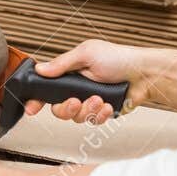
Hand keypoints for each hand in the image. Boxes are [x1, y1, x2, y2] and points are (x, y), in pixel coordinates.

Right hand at [23, 40, 150, 123]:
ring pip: (75, 118)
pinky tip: (107, 105)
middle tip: (76, 101)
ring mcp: (89, 101)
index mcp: (70, 73)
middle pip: (59, 108)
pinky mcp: (101, 112)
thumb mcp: (87, 54)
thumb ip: (62, 63)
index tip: (32, 109)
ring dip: (87, 110)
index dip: (37, 100)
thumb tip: (40, 69)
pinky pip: (93, 121)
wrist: (144, 74)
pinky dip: (100, 114)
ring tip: (99, 99)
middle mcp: (77, 88)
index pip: (47, 88)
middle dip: (67, 108)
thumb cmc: (119, 58)